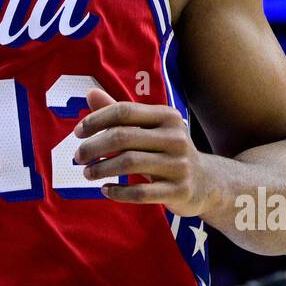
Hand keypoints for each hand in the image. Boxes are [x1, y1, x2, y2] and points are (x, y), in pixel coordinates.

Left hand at [74, 88, 215, 217]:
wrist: (207, 182)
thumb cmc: (167, 150)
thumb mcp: (149, 129)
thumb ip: (120, 114)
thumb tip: (90, 93)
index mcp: (167, 117)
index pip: (124, 111)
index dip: (96, 120)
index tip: (78, 133)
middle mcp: (175, 137)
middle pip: (123, 137)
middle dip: (93, 147)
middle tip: (78, 156)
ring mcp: (179, 165)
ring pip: (129, 163)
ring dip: (101, 169)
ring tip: (87, 173)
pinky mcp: (179, 191)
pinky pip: (141, 192)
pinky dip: (118, 192)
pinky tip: (106, 190)